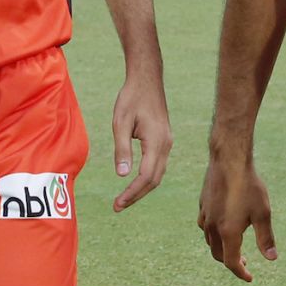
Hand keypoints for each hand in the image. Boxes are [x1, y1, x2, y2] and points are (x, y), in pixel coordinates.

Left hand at [111, 74, 171, 211]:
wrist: (147, 79)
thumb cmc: (131, 97)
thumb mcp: (120, 122)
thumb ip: (122, 149)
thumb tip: (122, 175)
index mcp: (156, 141)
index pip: (146, 176)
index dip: (132, 192)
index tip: (117, 203)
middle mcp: (166, 145)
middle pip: (154, 180)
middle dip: (136, 195)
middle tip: (117, 206)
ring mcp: (168, 142)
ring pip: (158, 174)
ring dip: (142, 188)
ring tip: (124, 198)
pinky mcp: (164, 139)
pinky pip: (158, 165)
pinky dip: (147, 177)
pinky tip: (134, 180)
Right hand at [198, 154, 276, 281]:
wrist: (229, 159)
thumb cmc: (248, 185)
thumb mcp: (263, 213)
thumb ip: (266, 238)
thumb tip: (272, 258)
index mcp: (228, 233)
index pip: (232, 262)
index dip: (241, 272)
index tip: (250, 277)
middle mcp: (213, 227)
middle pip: (218, 254)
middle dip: (231, 261)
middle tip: (245, 261)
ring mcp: (206, 215)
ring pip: (209, 241)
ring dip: (221, 247)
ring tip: (234, 244)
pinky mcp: (203, 203)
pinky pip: (205, 226)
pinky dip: (212, 233)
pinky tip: (221, 224)